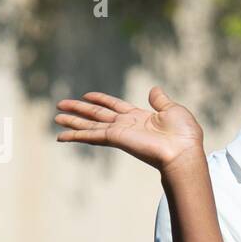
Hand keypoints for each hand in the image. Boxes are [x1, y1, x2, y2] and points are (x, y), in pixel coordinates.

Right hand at [54, 86, 203, 173]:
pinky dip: (76, 136)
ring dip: (73, 122)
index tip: (87, 95)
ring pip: (90, 125)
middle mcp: (126, 125)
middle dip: (79, 110)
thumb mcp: (173, 110)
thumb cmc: (184, 134)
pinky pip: (91, 135)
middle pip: (97, 115)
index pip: (114, 106)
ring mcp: (119, 132)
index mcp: (139, 117)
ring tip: (56, 118)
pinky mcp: (116, 138)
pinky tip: (61, 136)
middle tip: (60, 105)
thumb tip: (154, 89)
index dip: (100, 99)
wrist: (184, 151)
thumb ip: (160, 100)